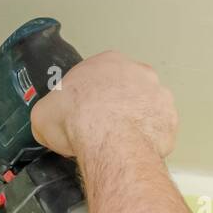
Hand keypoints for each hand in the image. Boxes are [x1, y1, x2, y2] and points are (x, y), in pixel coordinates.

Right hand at [31, 50, 177, 159]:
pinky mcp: (169, 118)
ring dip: (134, 121)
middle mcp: (137, 72)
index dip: (89, 97)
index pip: (99, 76)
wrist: (108, 138)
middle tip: (101, 128)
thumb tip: (49, 123)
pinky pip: (158, 130)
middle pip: (126, 89)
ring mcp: (157, 94)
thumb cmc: (79, 119)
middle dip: (116, 106)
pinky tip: (132, 149)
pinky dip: (148, 140)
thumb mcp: (43, 113)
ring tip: (118, 142)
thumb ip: (50, 113)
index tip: (83, 113)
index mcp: (107, 62)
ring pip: (145, 108)